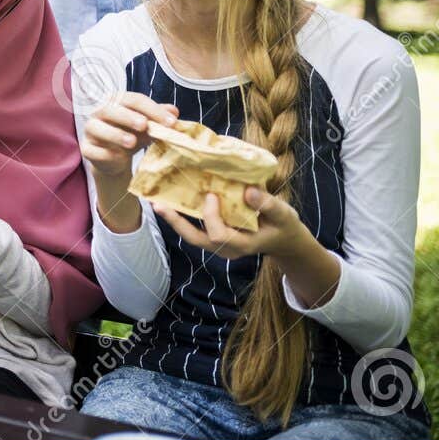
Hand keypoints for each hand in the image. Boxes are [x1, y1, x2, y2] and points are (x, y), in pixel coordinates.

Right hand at [81, 92, 178, 180]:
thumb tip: (174, 111)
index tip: (171, 122)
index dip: (152, 109)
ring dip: (115, 134)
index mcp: (116, 102)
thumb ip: (159, 118)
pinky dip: (105, 153)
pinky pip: (92, 149)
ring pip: (97, 128)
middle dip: (128, 117)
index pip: (133, 99)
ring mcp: (90, 131)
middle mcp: (100, 113)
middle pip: (110, 109)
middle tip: (145, 125)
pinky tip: (118, 157)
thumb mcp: (148, 125)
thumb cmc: (132, 134)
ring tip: (132, 142)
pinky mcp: (86, 148)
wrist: (115, 158)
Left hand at [154, 187, 309, 260]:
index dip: (211, 216)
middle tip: (158, 205)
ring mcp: (219, 244)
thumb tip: (248, 191)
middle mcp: (226, 248)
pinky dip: (183, 215)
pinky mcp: (215, 236)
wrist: (283, 239)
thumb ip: (268, 205)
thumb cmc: (284, 226)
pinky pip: (195, 228)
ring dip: (174, 219)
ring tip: (156, 202)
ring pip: (191, 235)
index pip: (219, 235)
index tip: (212, 195)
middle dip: (176, 223)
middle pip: (196, 239)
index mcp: (243, 244)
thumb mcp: (284, 215)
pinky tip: (172, 199)